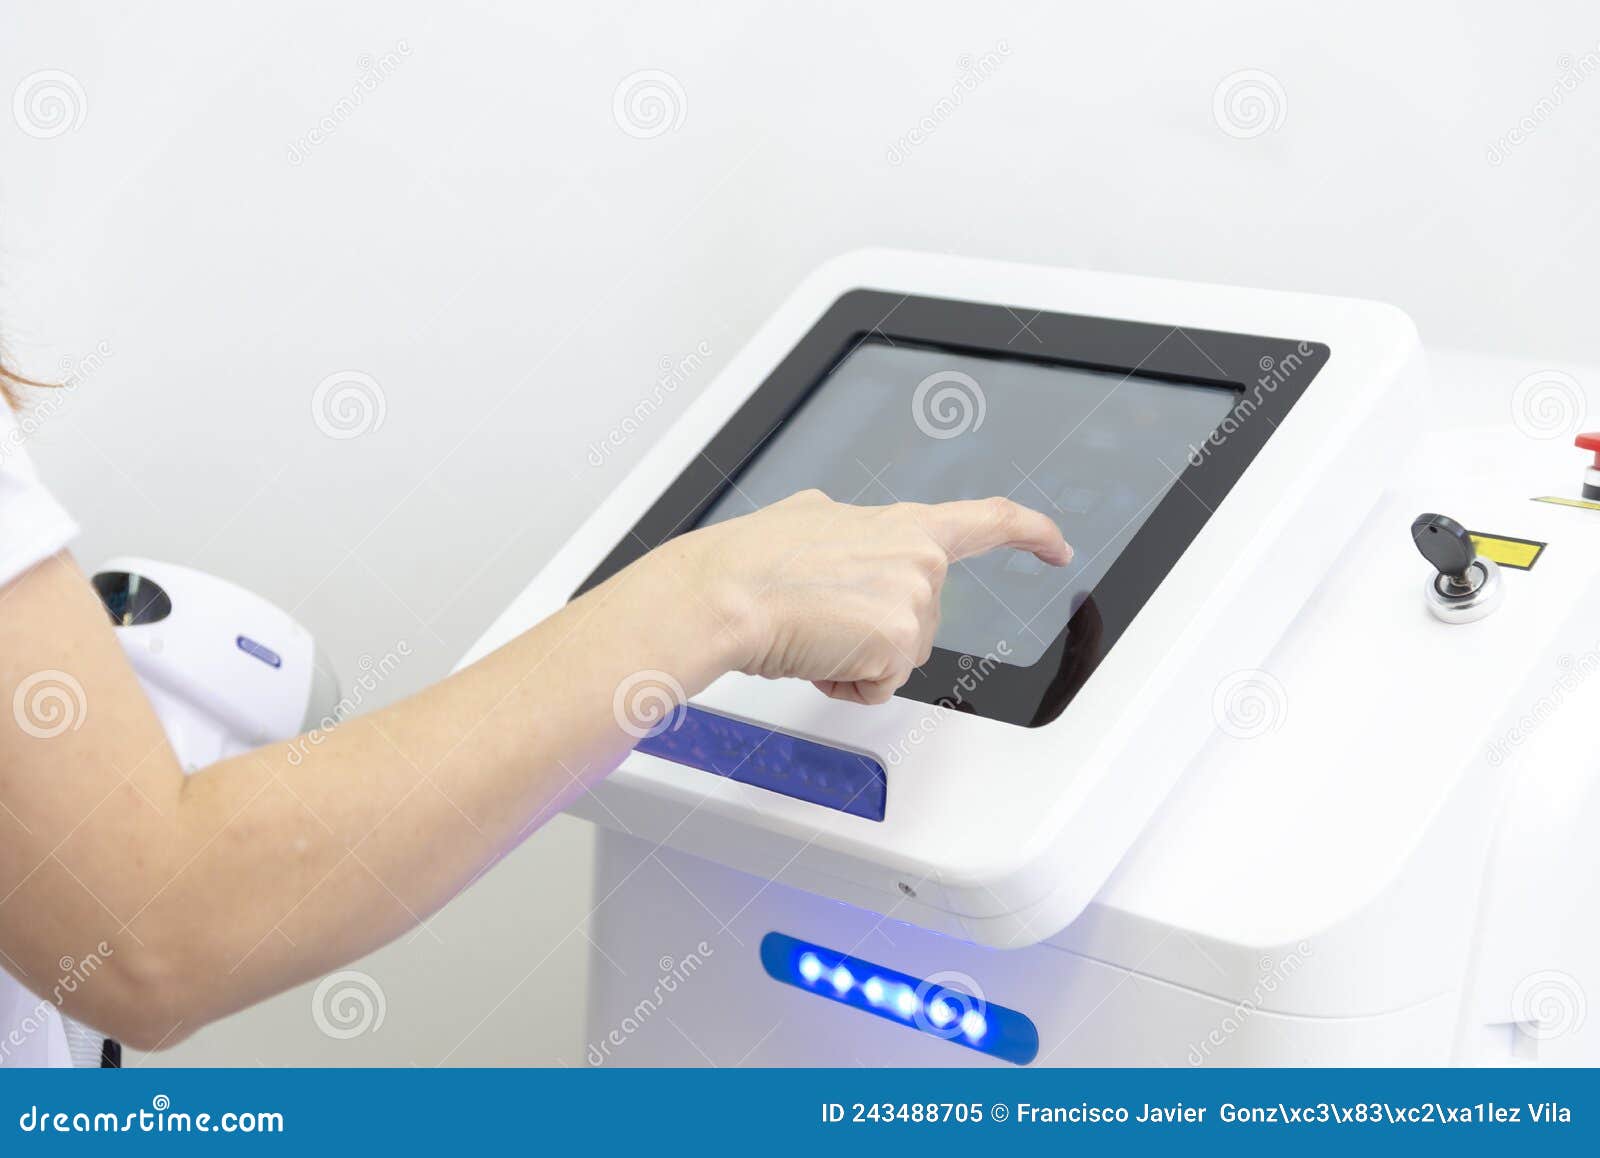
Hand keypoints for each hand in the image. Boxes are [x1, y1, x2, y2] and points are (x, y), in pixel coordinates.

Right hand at [681, 489, 1070, 704]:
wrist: (726, 592)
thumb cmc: (751, 564)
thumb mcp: (808, 519)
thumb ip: (848, 530)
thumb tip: (835, 534)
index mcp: (902, 523)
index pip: (989, 521)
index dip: (1031, 534)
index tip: (1057, 548)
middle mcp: (919, 556)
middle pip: (924, 620)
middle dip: (876, 632)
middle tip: (823, 616)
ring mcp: (913, 599)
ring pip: (900, 656)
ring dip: (856, 658)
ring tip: (812, 629)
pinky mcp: (898, 642)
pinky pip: (881, 687)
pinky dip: (846, 683)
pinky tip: (817, 654)